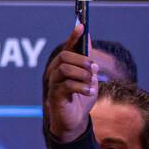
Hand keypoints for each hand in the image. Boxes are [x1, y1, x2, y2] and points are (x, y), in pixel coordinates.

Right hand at [43, 23, 98, 142]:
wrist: (74, 122)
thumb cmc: (80, 98)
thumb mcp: (89, 77)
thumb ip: (87, 60)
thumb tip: (88, 38)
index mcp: (63, 66)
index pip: (67, 47)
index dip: (73, 36)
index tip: (82, 26)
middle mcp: (54, 73)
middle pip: (64, 56)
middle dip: (82, 60)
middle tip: (95, 69)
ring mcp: (53, 84)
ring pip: (64, 69)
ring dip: (82, 73)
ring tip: (92, 82)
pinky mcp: (55, 96)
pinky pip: (67, 85)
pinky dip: (82, 87)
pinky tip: (89, 91)